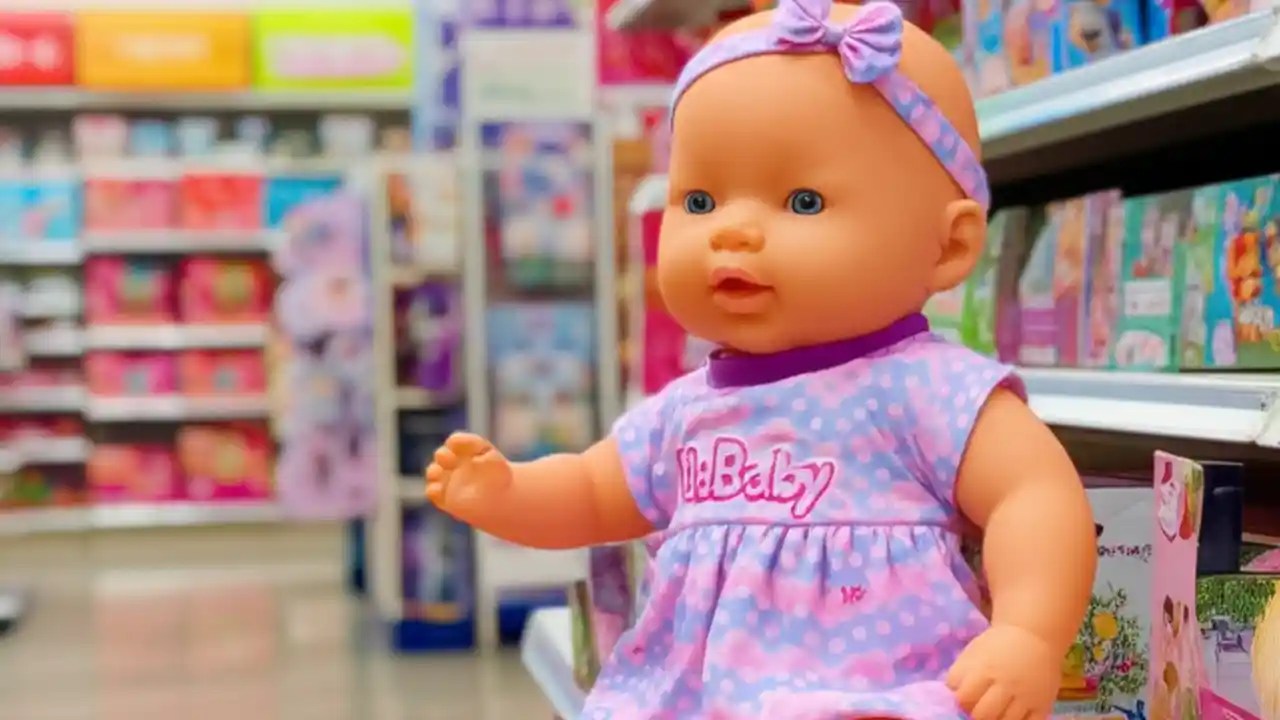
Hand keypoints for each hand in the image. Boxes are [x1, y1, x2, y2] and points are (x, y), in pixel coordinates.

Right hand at [425, 433, 512, 524]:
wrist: (496, 496)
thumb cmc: (498, 476)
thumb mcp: (499, 466)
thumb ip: (492, 460)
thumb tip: (476, 461)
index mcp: (465, 449)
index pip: (456, 441)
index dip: (457, 442)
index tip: (458, 445)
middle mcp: (452, 462)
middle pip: (442, 454)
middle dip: (443, 455)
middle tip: (450, 460)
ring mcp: (445, 477)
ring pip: (433, 472)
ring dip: (435, 472)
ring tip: (442, 474)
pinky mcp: (442, 495)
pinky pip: (432, 491)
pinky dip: (435, 490)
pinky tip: (441, 491)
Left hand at [946, 624, 1060, 719]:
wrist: (1034, 636)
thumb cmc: (997, 646)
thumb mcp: (973, 652)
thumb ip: (959, 673)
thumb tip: (949, 697)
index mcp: (987, 668)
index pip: (964, 697)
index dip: (960, 701)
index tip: (961, 699)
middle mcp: (1008, 684)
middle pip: (984, 715)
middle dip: (975, 715)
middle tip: (976, 710)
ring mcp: (1027, 697)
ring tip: (992, 712)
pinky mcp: (1043, 706)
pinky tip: (1008, 717)